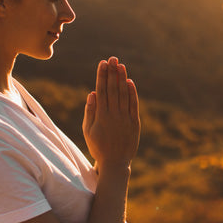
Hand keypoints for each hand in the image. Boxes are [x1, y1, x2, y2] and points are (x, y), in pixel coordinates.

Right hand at [82, 56, 139, 171]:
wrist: (115, 163)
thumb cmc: (98, 146)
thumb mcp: (88, 131)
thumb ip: (90, 111)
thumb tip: (92, 93)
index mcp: (101, 116)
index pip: (102, 91)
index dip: (102, 76)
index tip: (103, 63)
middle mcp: (113, 115)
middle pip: (113, 89)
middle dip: (112, 72)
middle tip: (112, 58)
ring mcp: (125, 118)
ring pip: (123, 94)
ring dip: (122, 78)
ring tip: (120, 65)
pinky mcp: (134, 123)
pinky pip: (133, 105)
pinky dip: (132, 93)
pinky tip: (129, 82)